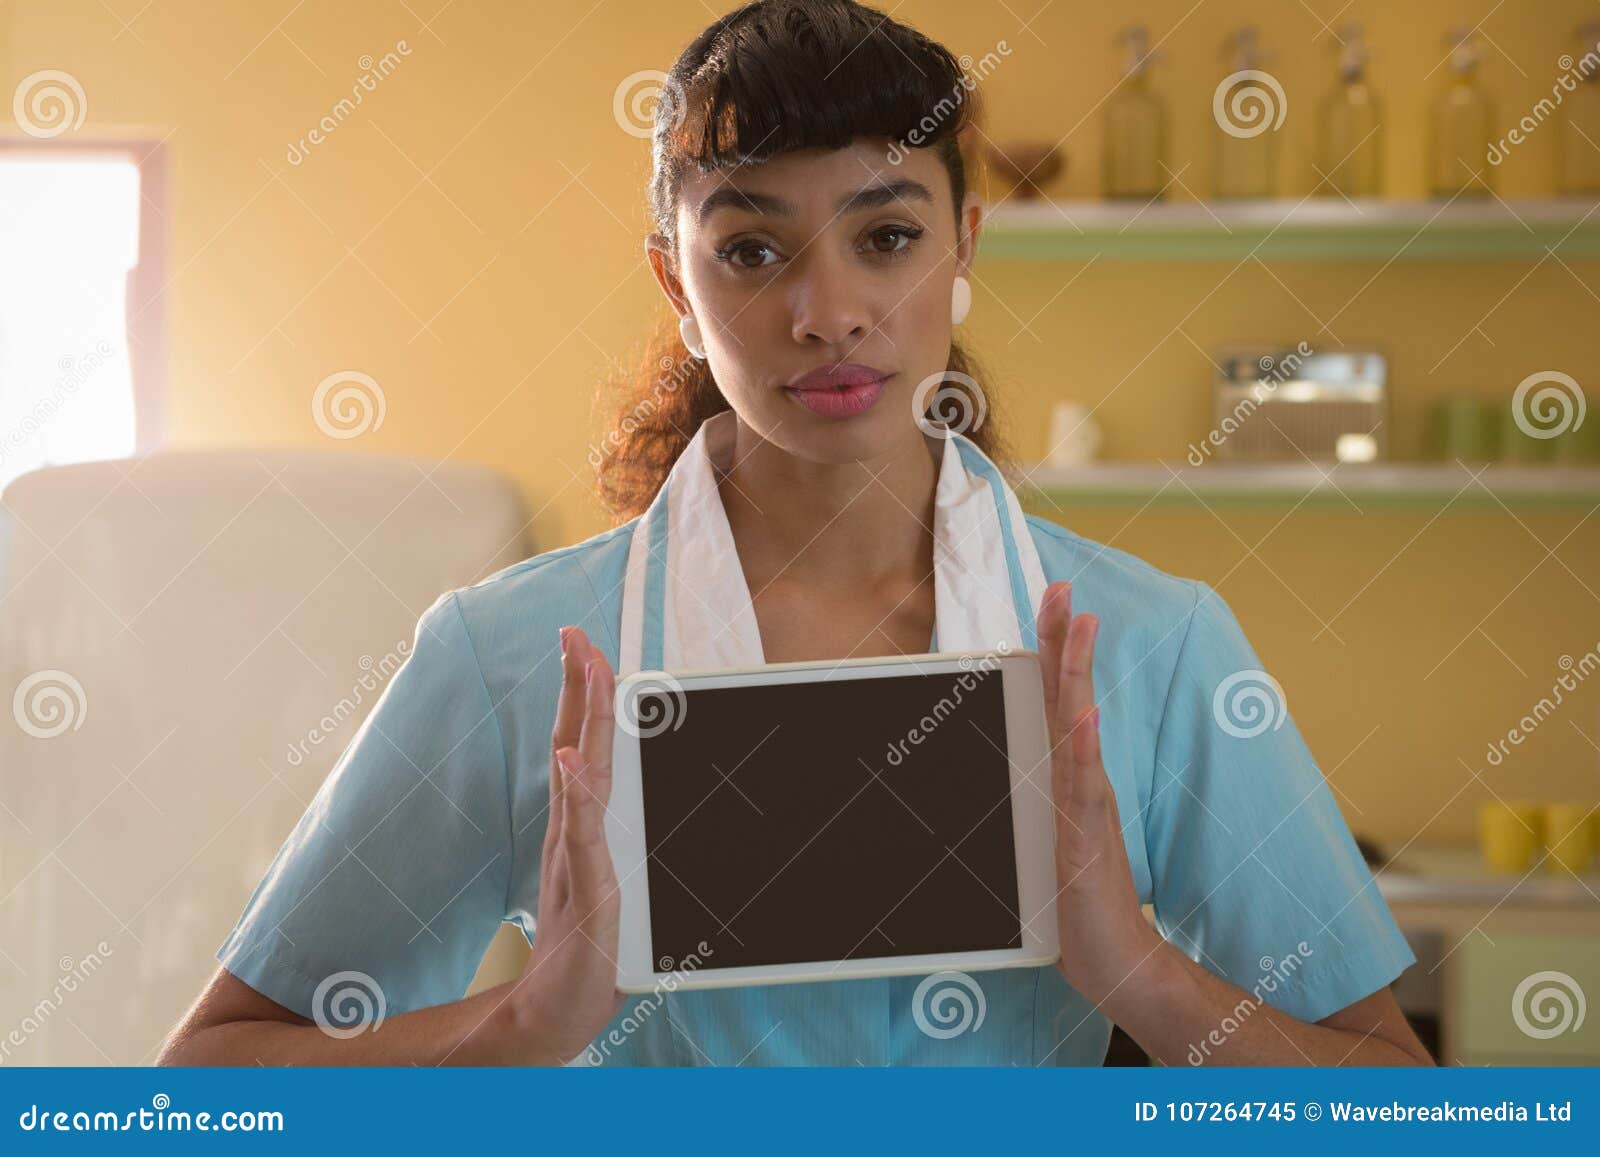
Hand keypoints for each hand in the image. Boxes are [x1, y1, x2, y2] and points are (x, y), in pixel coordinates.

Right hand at [512, 626, 624, 1063]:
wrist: (559, 1012)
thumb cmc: (588, 945)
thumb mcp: (604, 878)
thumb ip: (601, 836)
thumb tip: (601, 791)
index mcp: (580, 822)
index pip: (581, 744)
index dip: (584, 694)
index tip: (585, 645)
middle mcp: (573, 829)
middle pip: (576, 743)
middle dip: (580, 685)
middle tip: (577, 633)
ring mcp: (576, 855)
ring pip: (581, 774)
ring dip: (584, 719)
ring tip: (585, 669)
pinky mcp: (586, 888)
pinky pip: (581, 834)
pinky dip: (575, 795)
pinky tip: (571, 762)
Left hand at [1037, 580, 1164, 1007]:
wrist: (1113, 957)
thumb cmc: (1078, 895)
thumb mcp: (1052, 830)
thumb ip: (1045, 791)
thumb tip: (1021, 755)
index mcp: (1069, 773)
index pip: (1061, 698)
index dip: (1057, 647)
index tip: (1054, 597)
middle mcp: (1080, 779)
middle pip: (1071, 696)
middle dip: (1066, 639)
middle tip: (1063, 587)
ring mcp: (1085, 805)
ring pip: (1078, 728)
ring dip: (1077, 675)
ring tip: (1080, 627)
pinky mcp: (1086, 838)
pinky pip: (1085, 787)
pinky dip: (1086, 749)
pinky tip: (1087, 716)